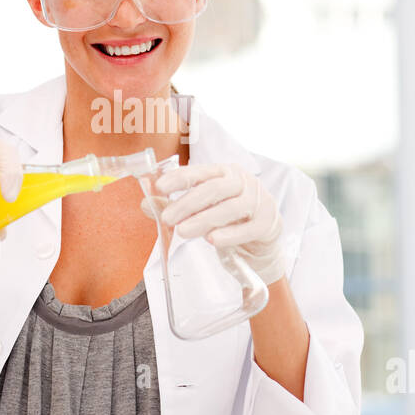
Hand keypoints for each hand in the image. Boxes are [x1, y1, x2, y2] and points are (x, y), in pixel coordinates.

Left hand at [139, 163, 285, 284]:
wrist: (261, 242)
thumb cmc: (229, 220)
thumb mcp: (202, 210)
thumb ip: (175, 205)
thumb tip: (146, 203)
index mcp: (224, 172)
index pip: (200, 171)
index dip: (180, 178)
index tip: (159, 187)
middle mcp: (243, 182)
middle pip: (214, 189)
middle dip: (188, 203)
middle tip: (167, 218)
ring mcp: (259, 201)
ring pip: (230, 208)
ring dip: (204, 219)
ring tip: (183, 232)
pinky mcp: (268, 223)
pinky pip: (248, 228)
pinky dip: (230, 235)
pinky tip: (212, 240)